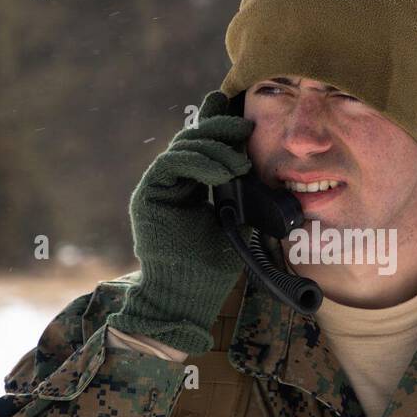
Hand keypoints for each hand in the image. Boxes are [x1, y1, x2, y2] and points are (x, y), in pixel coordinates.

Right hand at [110, 91, 253, 354]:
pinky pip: (172, 163)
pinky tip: (223, 173)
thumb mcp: (238, 224)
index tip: (247, 119)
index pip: (205, 147)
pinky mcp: (148, 195)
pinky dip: (199, 163)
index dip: (220, 126)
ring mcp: (158, 187)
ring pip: (183, 147)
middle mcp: (172, 183)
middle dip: (221, 128)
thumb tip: (268, 174)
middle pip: (193, 139)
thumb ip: (243, 196)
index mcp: (191, 187)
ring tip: (241, 162)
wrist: (188, 298)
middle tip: (247, 126)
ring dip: (215, 148)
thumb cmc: (213, 269)